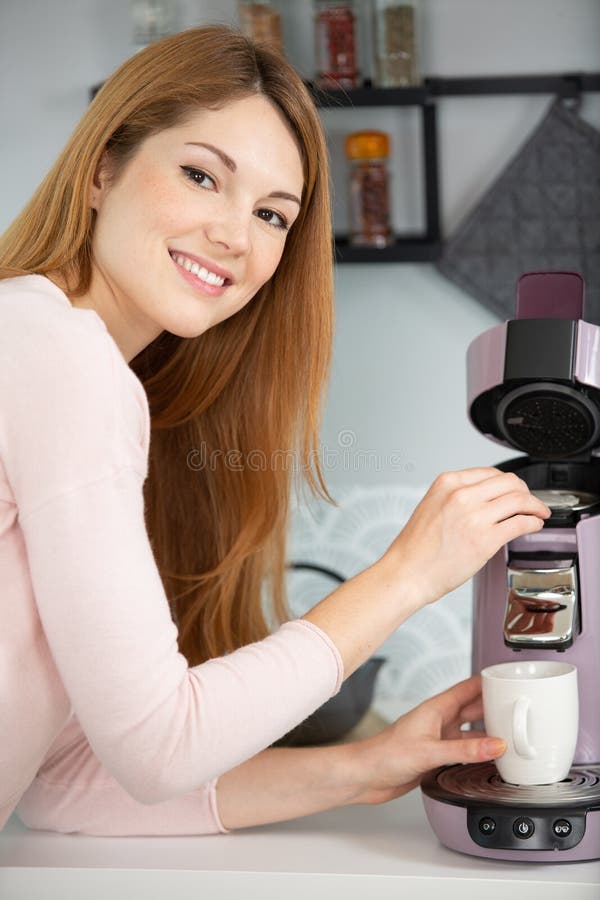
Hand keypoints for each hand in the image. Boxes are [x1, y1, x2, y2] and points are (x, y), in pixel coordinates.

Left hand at [346, 675, 504, 805]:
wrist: (366, 776)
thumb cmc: (385, 755)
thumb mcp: (429, 751)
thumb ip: (464, 750)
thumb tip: (496, 744)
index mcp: (436, 709)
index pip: (469, 687)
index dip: (489, 681)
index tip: (510, 679)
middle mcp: (440, 720)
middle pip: (474, 708)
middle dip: (496, 706)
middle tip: (521, 708)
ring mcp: (439, 738)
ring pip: (472, 731)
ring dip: (490, 732)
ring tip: (513, 734)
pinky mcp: (438, 756)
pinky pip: (466, 751)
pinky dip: (480, 753)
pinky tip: (492, 757)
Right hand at [381, 468, 550, 605]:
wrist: (407, 572)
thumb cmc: (416, 548)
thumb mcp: (432, 506)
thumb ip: (457, 497)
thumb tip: (486, 498)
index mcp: (447, 483)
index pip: (490, 472)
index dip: (508, 482)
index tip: (515, 491)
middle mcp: (462, 495)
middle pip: (510, 482)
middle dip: (526, 491)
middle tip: (531, 501)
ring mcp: (475, 516)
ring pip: (520, 499)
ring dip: (535, 506)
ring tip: (539, 513)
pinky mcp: (486, 539)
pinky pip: (520, 523)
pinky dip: (533, 522)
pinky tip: (533, 526)